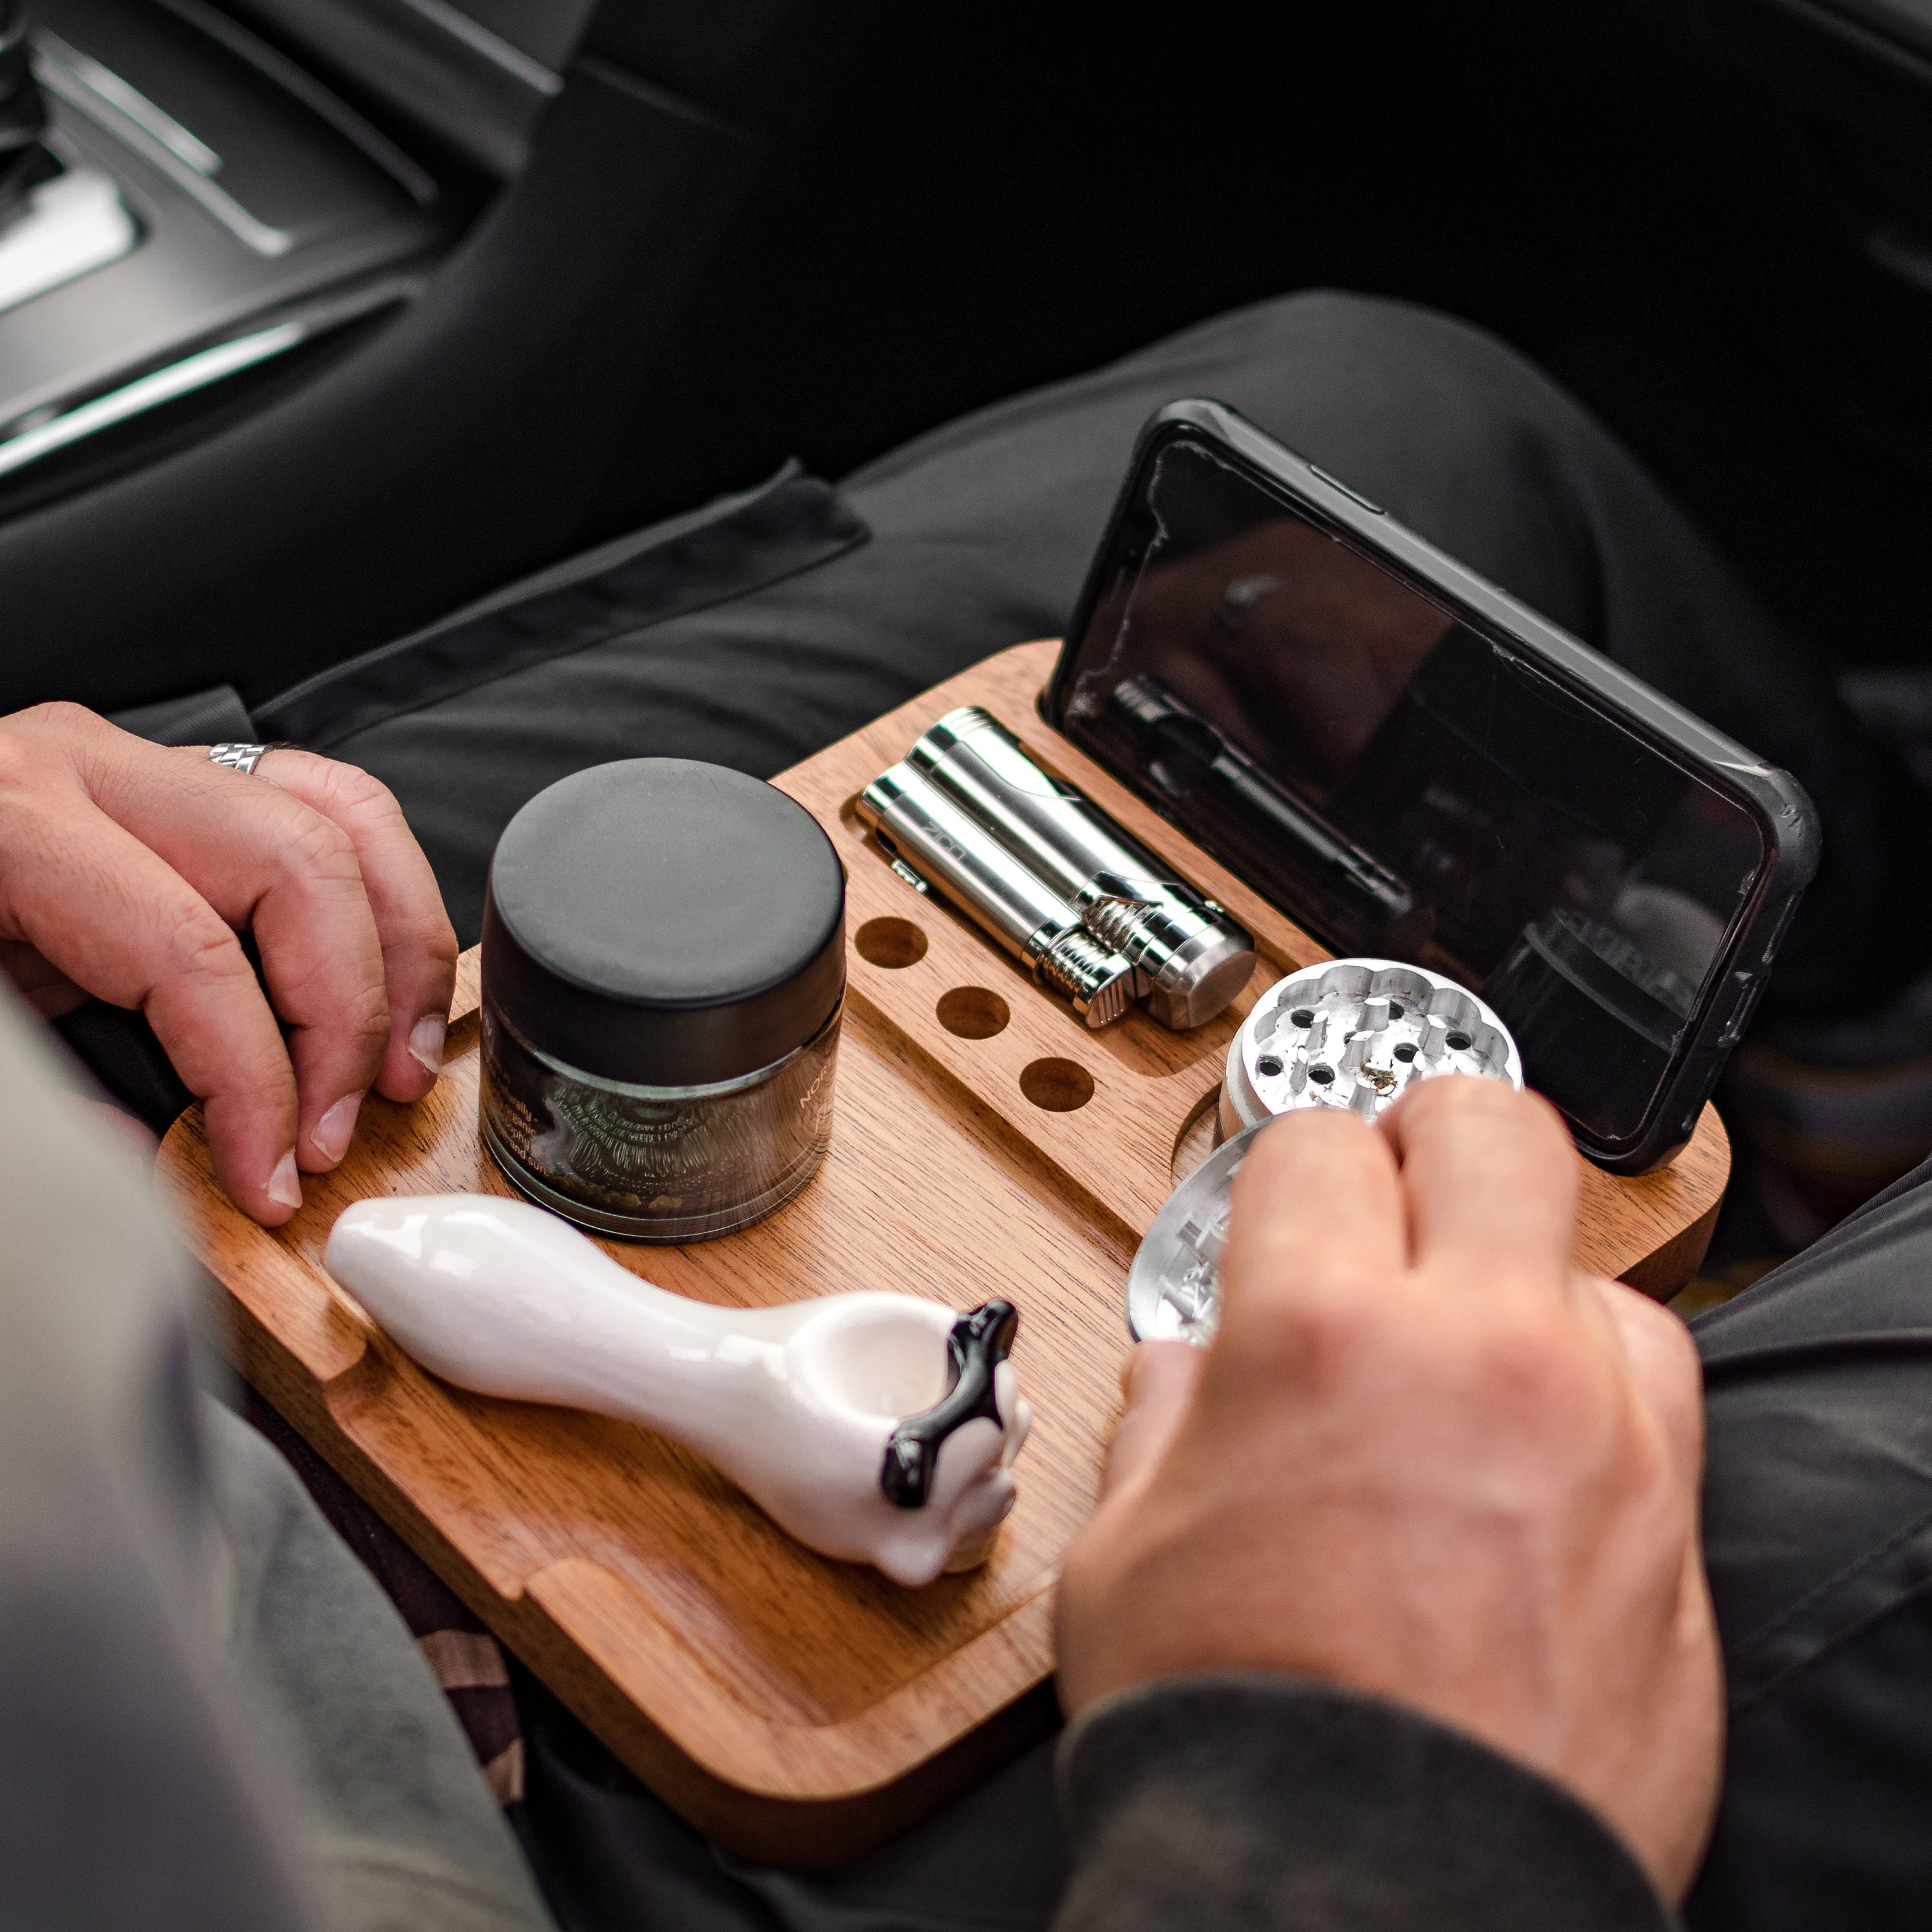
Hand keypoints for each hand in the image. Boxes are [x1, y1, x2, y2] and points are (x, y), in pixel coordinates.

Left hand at [0, 703, 456, 1224]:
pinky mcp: (187, 784)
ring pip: (343, 818)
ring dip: (399, 949)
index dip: (255, 1086)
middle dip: (346, 1019)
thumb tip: (143, 1164)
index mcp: (15, 822)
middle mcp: (94, 770)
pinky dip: (387, 896)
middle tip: (343, 1128)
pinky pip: (331, 807)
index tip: (274, 1178)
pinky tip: (391, 981)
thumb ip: (27, 1104)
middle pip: (299, 871)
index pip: (192, 958)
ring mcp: (151, 763)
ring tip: (404, 1060)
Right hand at [1056, 1076, 1721, 1898]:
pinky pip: (1650, 1379)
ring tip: (1456, 1350)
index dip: (1281, 1165)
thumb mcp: (1127, 1556)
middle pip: (1489, 1123)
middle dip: (1426, 1131)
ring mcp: (1597, 1430)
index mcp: (1319, 1335)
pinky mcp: (1671, 1519)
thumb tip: (1183, 1375)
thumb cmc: (1243, 1739)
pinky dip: (1588, 1380)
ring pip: (1585, 1253)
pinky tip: (1528, 1442)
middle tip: (1391, 1183)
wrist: (1369, 1893)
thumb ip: (1159, 1425)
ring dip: (1514, 1275)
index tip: (1278, 1204)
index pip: (1315, 1142)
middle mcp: (1478, 1353)